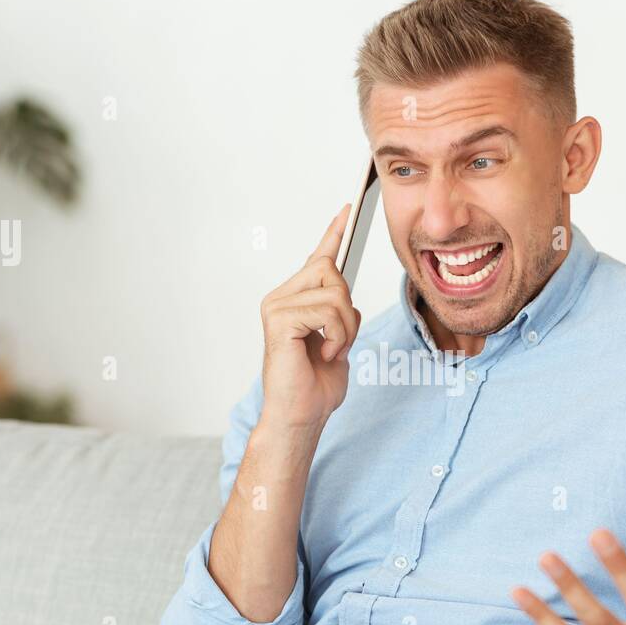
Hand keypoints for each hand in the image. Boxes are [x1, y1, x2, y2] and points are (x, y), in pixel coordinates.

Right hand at [259, 205, 362, 432]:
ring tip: (330, 349)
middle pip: (330, 270)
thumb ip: (341, 314)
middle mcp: (281, 297)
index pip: (317, 259)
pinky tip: (323, 352)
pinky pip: (326, 309)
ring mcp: (276, 306)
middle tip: (338, 339)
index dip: (333, 234)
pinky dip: (336, 334)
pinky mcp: (278, 319)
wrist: (301, 416)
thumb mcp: (339, 340)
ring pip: (334, 291)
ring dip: (344, 326)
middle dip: (346, 306)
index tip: (348, 208)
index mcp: (295, 300)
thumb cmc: (316, 386)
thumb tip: (348, 297)